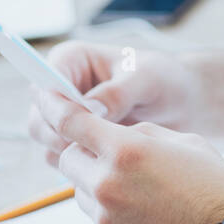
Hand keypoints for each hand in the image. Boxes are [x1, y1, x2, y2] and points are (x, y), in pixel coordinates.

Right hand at [27, 42, 202, 165]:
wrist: (184, 106)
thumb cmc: (166, 80)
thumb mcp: (147, 79)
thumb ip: (118, 92)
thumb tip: (90, 109)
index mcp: (74, 60)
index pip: (45, 81)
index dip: (55, 104)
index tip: (79, 120)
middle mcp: (62, 89)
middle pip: (39, 117)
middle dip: (62, 134)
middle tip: (94, 144)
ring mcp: (67, 118)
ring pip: (48, 142)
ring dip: (73, 151)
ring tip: (110, 150)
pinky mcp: (76, 141)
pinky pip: (64, 159)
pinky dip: (82, 163)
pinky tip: (111, 160)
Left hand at [35, 90, 223, 223]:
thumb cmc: (212, 183)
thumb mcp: (180, 140)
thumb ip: (138, 132)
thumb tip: (113, 132)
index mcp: (127, 150)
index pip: (72, 122)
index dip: (54, 105)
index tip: (44, 95)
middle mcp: (109, 183)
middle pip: (68, 157)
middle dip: (83, 149)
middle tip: (109, 148)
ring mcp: (107, 215)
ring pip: (78, 186)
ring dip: (93, 177)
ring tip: (132, 179)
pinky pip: (93, 210)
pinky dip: (105, 200)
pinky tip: (136, 199)